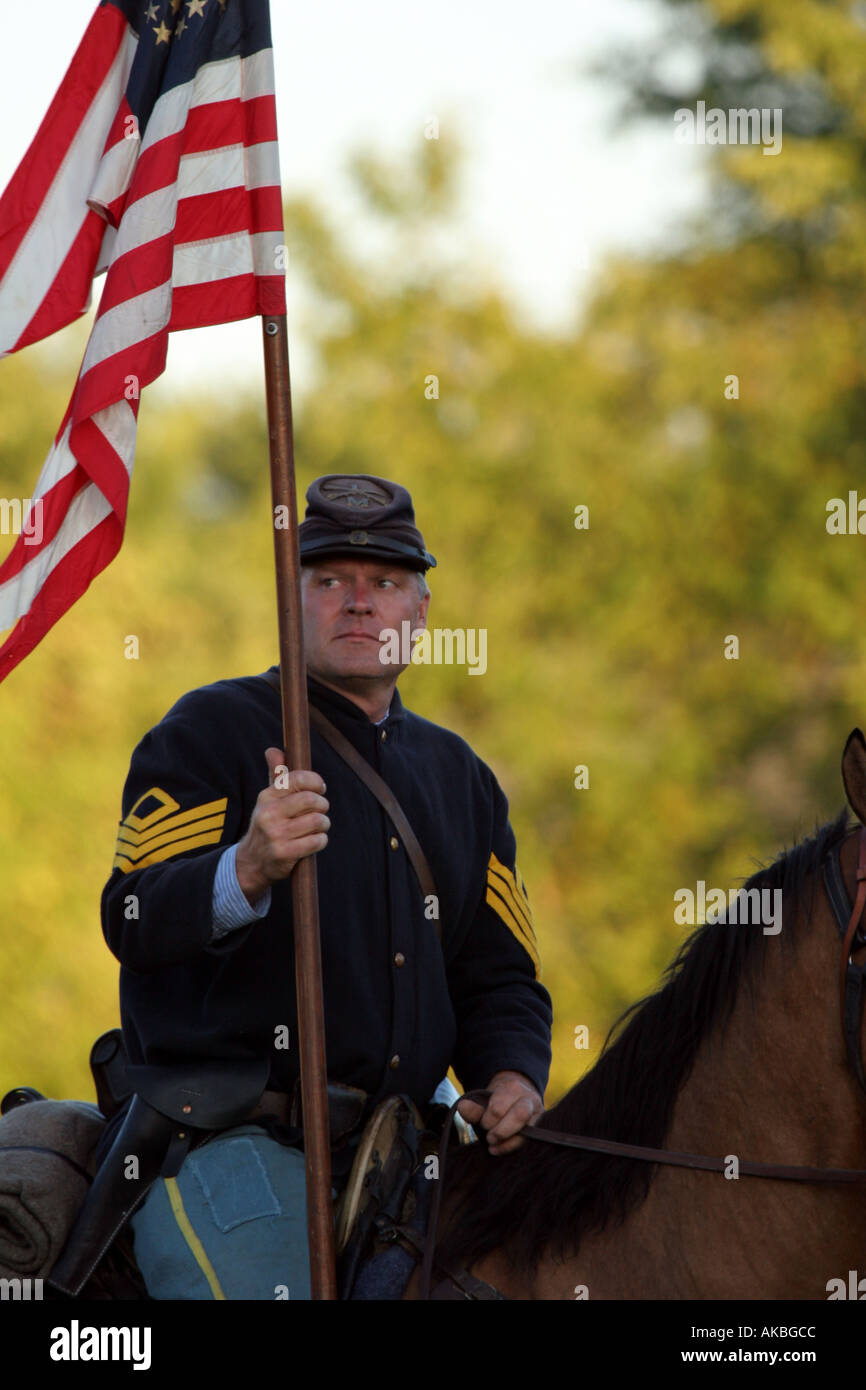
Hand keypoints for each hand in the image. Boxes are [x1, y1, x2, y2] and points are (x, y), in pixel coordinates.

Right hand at [235, 748, 329, 903]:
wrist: (252, 861)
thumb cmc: (268, 824)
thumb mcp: (268, 800)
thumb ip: (276, 775)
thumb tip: (273, 750)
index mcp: (266, 797)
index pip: (298, 779)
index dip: (316, 782)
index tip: (320, 789)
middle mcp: (268, 814)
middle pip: (311, 800)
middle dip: (322, 805)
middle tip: (320, 810)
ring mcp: (275, 835)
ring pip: (317, 821)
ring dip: (324, 824)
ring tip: (318, 826)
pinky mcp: (284, 853)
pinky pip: (317, 841)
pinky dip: (321, 840)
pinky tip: (314, 841)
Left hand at [456, 1070, 542, 1155]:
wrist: (518, 1096)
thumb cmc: (498, 1100)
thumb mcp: (485, 1100)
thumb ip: (474, 1106)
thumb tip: (462, 1107)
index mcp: (514, 1087)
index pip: (499, 1108)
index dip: (487, 1120)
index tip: (482, 1123)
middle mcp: (529, 1099)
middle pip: (519, 1116)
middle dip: (501, 1131)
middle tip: (489, 1138)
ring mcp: (538, 1113)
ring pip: (529, 1129)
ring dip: (508, 1141)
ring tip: (493, 1146)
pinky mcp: (540, 1127)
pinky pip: (530, 1140)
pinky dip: (513, 1146)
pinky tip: (500, 1149)